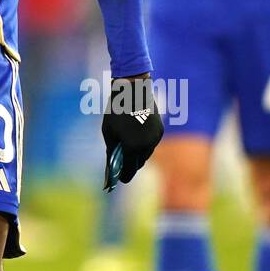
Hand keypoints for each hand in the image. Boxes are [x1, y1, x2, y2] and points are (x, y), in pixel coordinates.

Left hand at [101, 74, 163, 189]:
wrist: (133, 90)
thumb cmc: (116, 110)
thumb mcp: (108, 131)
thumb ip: (112, 149)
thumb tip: (113, 163)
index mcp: (133, 147)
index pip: (129, 169)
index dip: (124, 176)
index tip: (120, 180)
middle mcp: (147, 145)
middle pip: (139, 162)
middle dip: (131, 165)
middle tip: (124, 168)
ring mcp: (156, 138)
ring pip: (147, 152)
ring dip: (139, 154)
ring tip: (130, 154)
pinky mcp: (160, 130)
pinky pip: (152, 142)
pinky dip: (144, 143)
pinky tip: (137, 139)